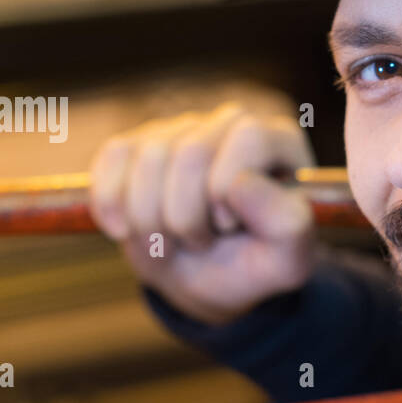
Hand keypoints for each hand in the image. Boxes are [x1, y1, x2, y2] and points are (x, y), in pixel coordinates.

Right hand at [88, 102, 316, 325]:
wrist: (204, 278)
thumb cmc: (251, 265)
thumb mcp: (287, 263)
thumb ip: (289, 226)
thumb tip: (242, 183)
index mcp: (279, 142)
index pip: (249, 137)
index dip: (228, 190)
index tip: (227, 226)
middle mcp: (230, 124)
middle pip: (192, 151)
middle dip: (186, 217)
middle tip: (199, 243)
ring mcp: (180, 129)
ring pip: (149, 157)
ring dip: (152, 220)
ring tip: (173, 241)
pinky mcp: (137, 143)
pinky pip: (114, 158)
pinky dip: (112, 204)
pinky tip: (126, 231)